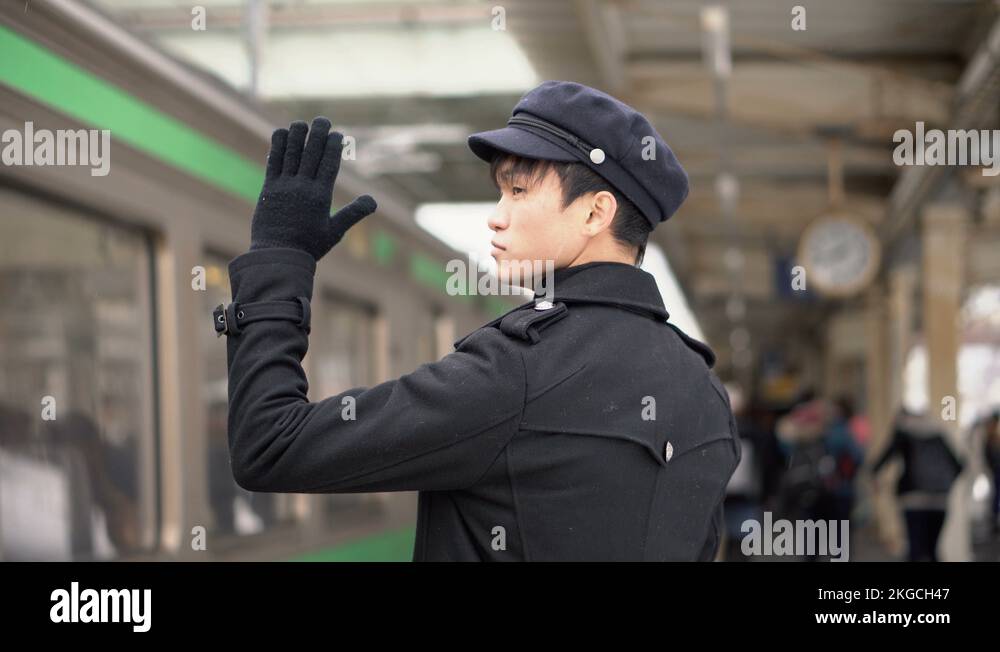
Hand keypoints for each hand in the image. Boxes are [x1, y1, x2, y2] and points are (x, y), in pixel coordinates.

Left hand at [250, 117, 376, 260]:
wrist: (278, 256)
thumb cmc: (309, 246)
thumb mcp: (335, 231)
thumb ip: (353, 213)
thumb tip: (374, 201)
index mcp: (320, 196)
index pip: (329, 163)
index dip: (333, 146)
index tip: (337, 134)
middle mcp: (302, 187)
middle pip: (311, 153)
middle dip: (318, 134)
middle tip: (323, 120)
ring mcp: (284, 186)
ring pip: (291, 153)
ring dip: (296, 135)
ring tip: (301, 123)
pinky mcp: (268, 189)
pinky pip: (273, 162)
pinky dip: (278, 146)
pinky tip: (281, 133)